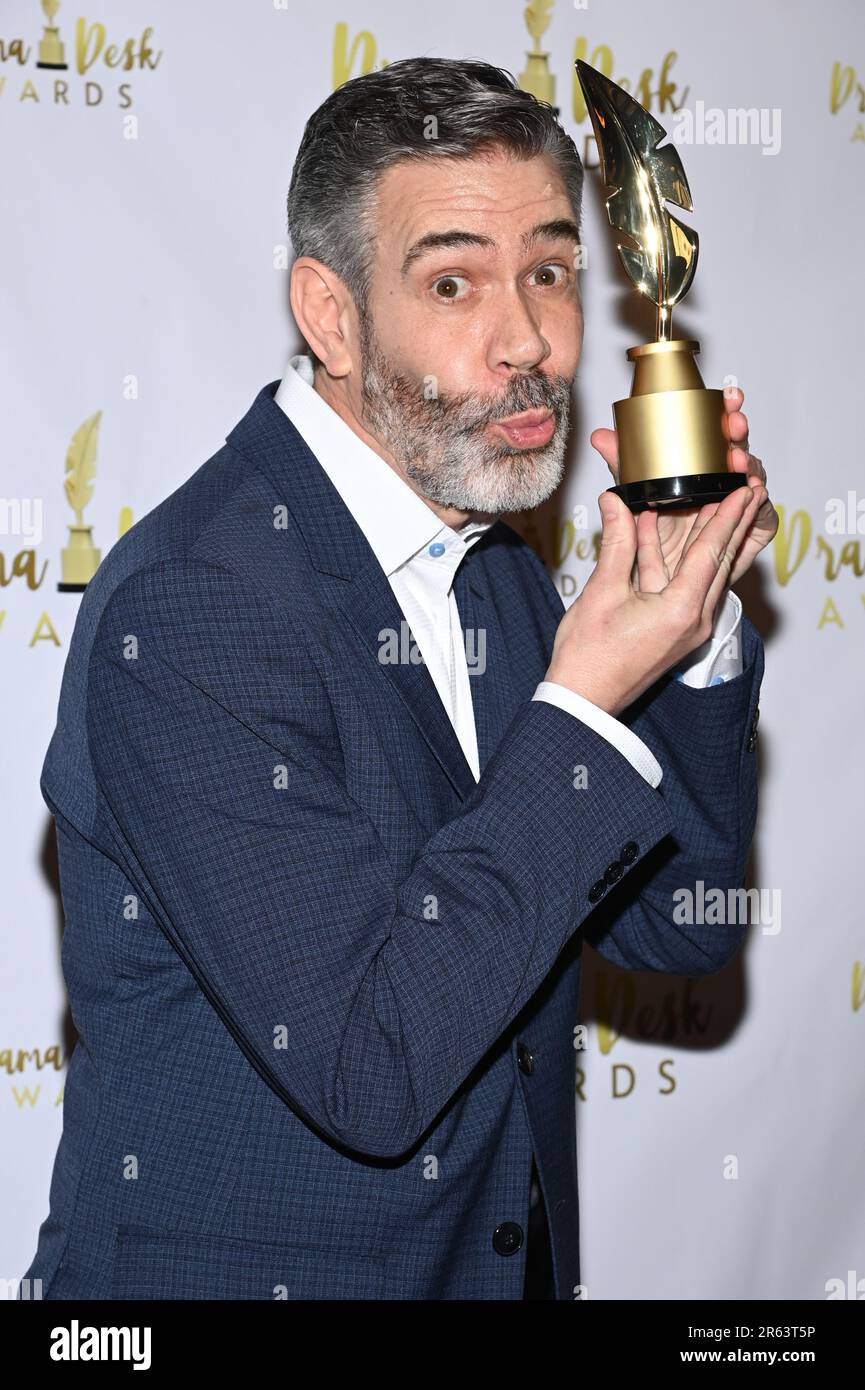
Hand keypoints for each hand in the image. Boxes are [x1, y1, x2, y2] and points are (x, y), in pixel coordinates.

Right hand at [545, 484, 761, 715]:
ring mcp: (690, 628)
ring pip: (708, 574)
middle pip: (720, 561)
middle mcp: (696, 620)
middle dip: (734, 523)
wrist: (583, 698)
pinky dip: (685, 560)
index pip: (712, 551)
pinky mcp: (678, 631)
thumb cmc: (589, 656)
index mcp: (682, 609)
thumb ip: (617, 543)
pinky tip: (674, 538)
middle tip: (748, 491)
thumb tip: (617, 503)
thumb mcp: (602, 591)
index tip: (743, 490)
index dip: (728, 515)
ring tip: (722, 507)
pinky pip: (690, 587)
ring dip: (712, 540)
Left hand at [590, 385, 777, 586]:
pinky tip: (755, 491)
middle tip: (734, 422)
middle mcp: (723, 476)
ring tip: (738, 459)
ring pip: (754, 475)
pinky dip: (761, 502)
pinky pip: (763, 513)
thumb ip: (623, 466)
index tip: (728, 395)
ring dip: (750, 463)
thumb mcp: (637, 492)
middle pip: (738, 446)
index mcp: (701, 460)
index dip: (725, 408)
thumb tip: (600, 437)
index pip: (718, 427)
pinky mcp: (756, 528)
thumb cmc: (654, 533)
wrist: (664, 579)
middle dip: (739, 430)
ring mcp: (741, 501)